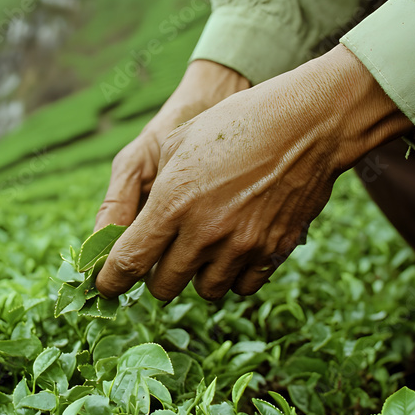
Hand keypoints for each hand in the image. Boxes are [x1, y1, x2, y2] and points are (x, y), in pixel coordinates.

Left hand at [95, 45, 411, 300]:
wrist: (306, 124)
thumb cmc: (234, 124)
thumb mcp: (175, 143)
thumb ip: (143, 191)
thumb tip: (119, 230)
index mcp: (172, 202)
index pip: (129, 261)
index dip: (112, 280)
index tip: (108, 284)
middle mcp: (204, 231)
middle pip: (164, 286)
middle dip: (156, 276)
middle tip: (162, 258)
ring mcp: (241, 246)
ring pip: (204, 290)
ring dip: (197, 275)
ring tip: (203, 248)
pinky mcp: (273, 252)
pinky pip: (242, 287)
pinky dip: (233, 275)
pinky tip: (233, 250)